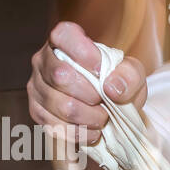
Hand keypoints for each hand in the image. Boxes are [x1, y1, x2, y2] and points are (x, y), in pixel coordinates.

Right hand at [26, 21, 146, 147]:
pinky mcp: (37, 111)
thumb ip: (129, 75)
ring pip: (61, 105)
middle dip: (91, 95)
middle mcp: (43, 60)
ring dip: (90, 117)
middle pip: (61, 76)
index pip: (63, 35)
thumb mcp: (132, 73)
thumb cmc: (117, 82)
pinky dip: (80, 133)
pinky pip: (55, 126)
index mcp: (64, 40)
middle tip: (105, 101)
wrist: (111, 108)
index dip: (83, 53)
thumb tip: (111, 88)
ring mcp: (37, 86)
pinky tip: (93, 131)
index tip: (101, 70)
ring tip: (102, 117)